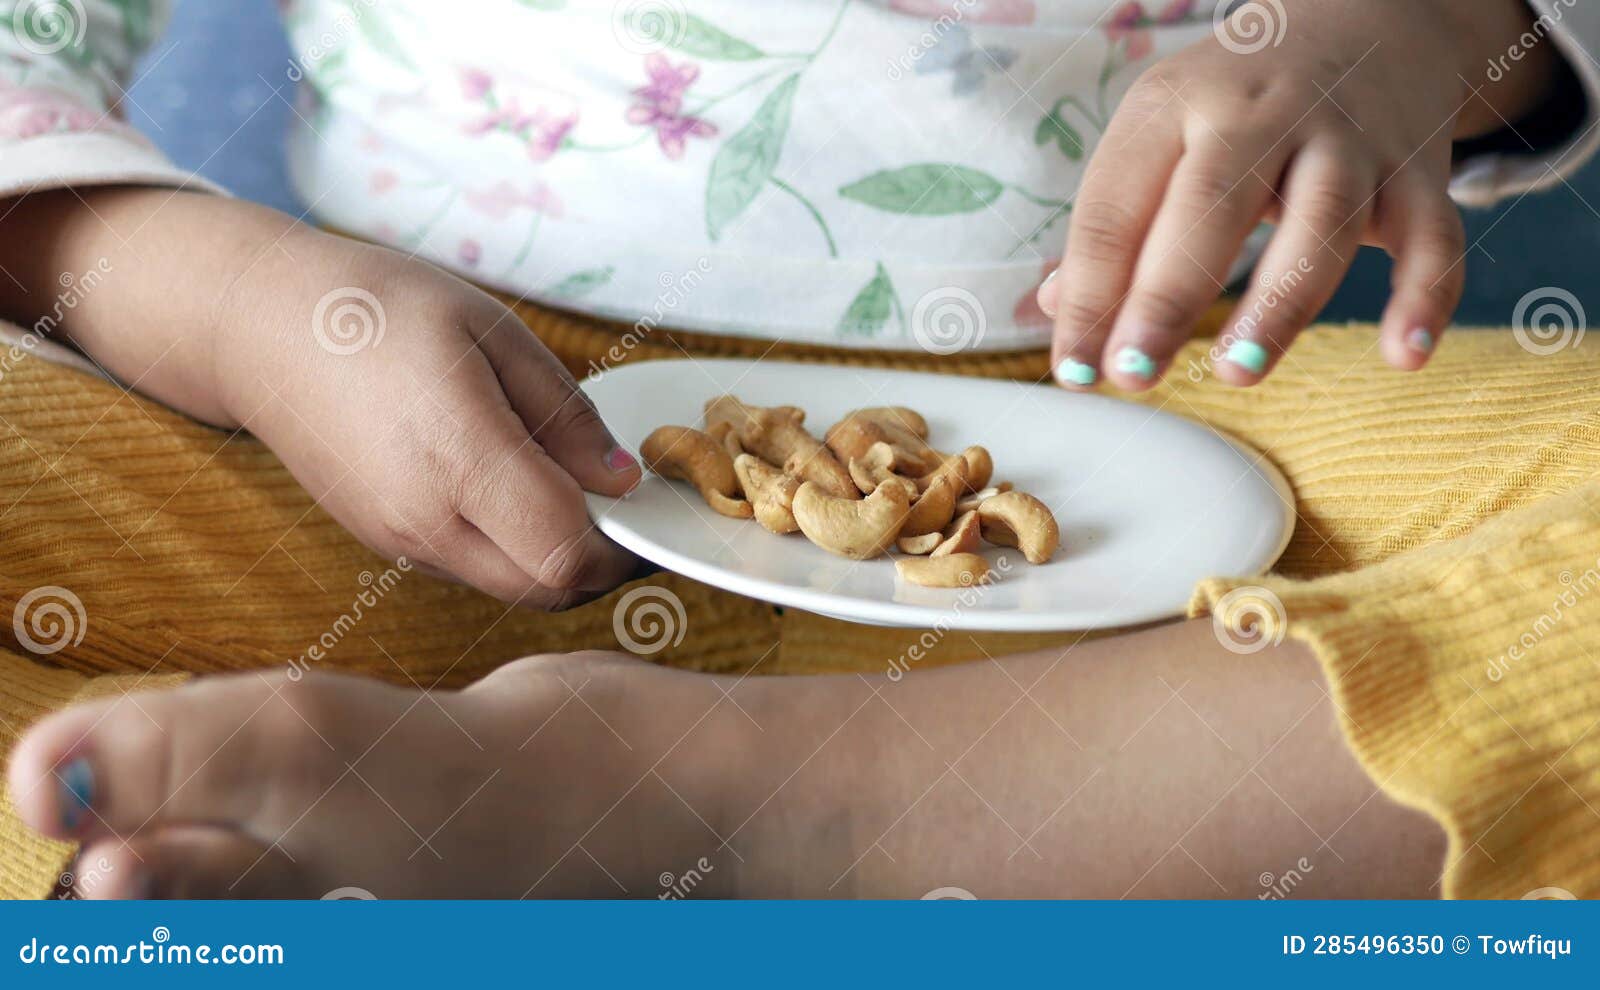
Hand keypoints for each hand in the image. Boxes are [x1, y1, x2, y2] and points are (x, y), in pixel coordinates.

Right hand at [0, 189, 640, 608]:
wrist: (257, 327)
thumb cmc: (381, 308)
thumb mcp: (494, 333)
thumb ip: (566, 415)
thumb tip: (623, 481)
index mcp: (459, 458)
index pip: (568, 553)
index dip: (625, 544)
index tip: (648, 505)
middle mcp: (426, 520)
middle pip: (548, 588)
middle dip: (603, 561)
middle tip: (625, 506)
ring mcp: (400, 541)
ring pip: (512, 586)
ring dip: (559, 557)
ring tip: (576, 492)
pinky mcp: (384, 543)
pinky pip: (472, 569)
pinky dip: (514, 550)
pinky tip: (521, 493)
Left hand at [1039, 0, 1558, 390]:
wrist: (1367, 19)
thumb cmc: (1236, 104)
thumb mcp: (1161, 135)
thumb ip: (1116, 224)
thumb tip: (1058, 312)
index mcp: (1174, 104)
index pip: (1118, 206)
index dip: (1090, 294)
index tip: (1074, 370)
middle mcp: (1260, 114)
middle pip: (1210, 207)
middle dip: (1167, 297)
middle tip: (1134, 372)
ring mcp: (1346, 140)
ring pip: (1320, 222)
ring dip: (1279, 304)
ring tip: (1237, 373)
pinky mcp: (1418, 170)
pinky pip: (1433, 234)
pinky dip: (1426, 295)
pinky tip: (1404, 354)